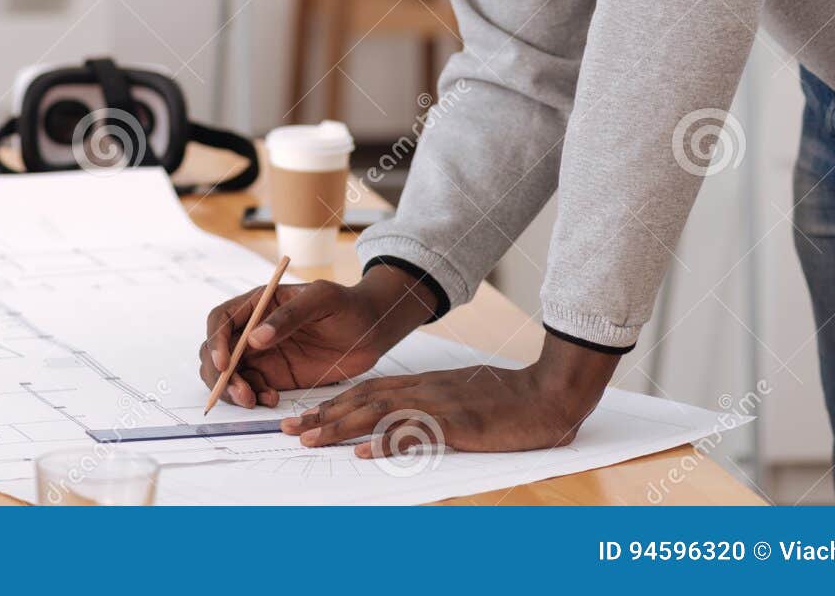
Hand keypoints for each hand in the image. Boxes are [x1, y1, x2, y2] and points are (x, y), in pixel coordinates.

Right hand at [198, 266, 437, 407]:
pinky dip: (253, 398)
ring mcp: (262, 355)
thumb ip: (290, 315)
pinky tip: (272, 400)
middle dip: (220, 374)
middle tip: (241, 392)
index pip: (221, 320)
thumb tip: (255, 338)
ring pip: (228, 375)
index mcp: (259, 304)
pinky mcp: (274, 376)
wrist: (372, 330)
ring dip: (233, 390)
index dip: (216, 341)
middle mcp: (254, 329)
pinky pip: (250, 389)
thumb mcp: (323, 299)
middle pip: (216, 351)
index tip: (226, 363)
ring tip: (255, 400)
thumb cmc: (348, 305)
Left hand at [280, 333, 619, 455]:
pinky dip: (385, 442)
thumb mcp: (457, 398)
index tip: (301, 417)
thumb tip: (394, 426)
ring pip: (378, 412)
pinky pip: (414, 432)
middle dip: (321, 415)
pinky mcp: (457, 423)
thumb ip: (426, 405)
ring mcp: (438, 404)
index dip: (331, 402)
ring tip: (310, 440)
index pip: (366, 389)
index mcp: (422, 383)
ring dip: (340, 426)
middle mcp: (423, 389)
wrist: (546, 394)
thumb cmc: (505, 400)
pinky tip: (363, 452)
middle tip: (288, 430)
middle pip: (362, 398)